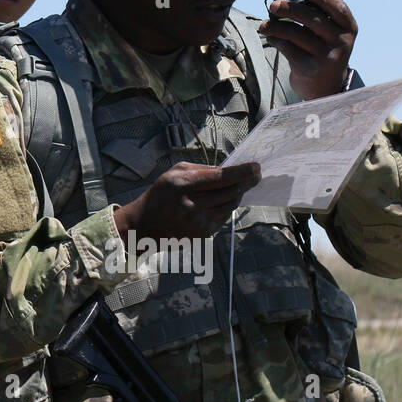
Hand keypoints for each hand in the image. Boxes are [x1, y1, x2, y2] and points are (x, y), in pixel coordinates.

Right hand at [114, 161, 260, 240]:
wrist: (144, 227)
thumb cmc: (160, 195)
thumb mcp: (173, 174)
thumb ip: (200, 169)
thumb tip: (228, 170)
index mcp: (183, 185)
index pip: (220, 178)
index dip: (242, 172)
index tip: (257, 167)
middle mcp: (193, 205)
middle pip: (232, 192)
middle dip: (247, 182)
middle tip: (256, 175)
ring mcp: (200, 222)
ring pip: (232, 205)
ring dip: (238, 194)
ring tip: (238, 186)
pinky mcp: (204, 234)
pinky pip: (225, 216)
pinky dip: (227, 207)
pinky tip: (220, 202)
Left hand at [259, 0, 357, 99]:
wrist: (325, 88)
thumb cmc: (324, 50)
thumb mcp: (329, 31)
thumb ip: (320, 11)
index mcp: (349, 27)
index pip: (337, 7)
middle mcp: (342, 42)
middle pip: (311, 18)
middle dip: (288, 9)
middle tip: (273, 6)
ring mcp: (327, 57)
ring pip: (294, 33)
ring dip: (274, 26)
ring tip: (265, 25)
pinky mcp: (310, 69)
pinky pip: (287, 48)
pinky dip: (275, 40)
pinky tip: (271, 38)